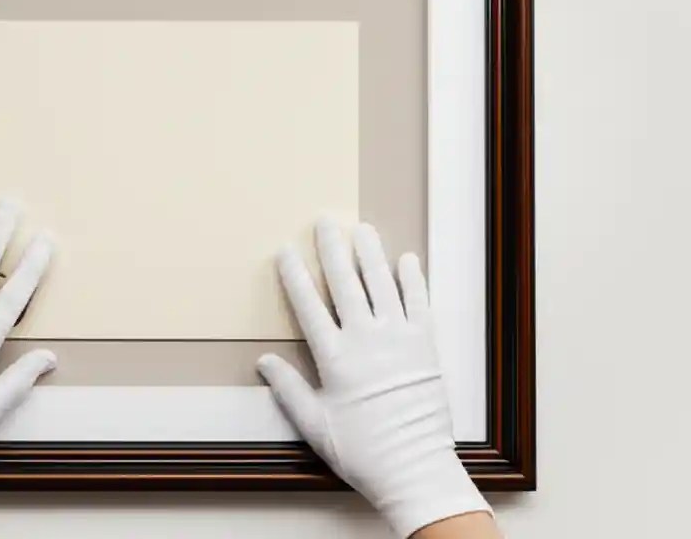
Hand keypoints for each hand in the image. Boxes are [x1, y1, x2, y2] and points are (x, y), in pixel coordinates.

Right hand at [257, 220, 490, 537]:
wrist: (413, 468)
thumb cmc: (361, 451)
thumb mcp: (315, 425)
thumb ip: (288, 389)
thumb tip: (264, 361)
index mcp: (334, 358)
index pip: (308, 305)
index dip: (295, 275)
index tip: (285, 250)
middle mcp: (366, 340)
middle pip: (345, 284)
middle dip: (332, 249)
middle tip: (325, 221)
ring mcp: (399, 340)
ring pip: (382, 285)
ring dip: (370, 254)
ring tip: (362, 229)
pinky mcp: (426, 347)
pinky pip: (420, 303)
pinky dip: (413, 280)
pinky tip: (407, 260)